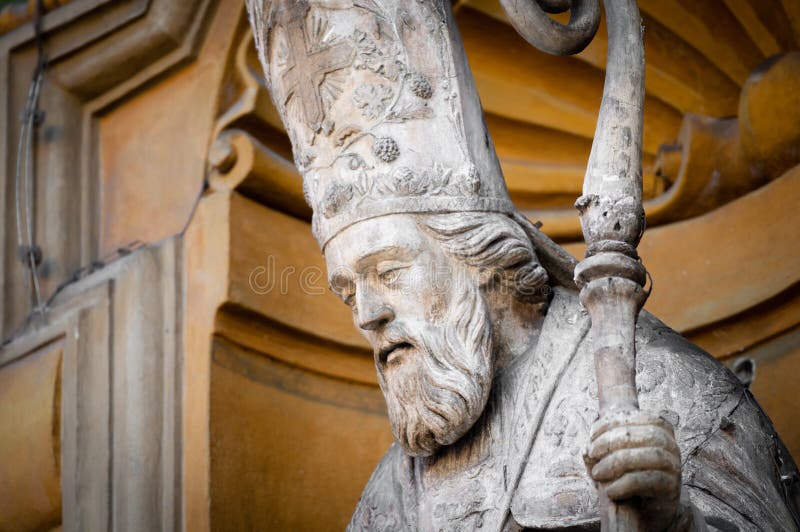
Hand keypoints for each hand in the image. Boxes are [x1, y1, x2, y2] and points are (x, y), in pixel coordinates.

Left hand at [583, 410, 681, 530]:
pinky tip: (610, 491)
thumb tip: (586, 449)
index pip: (636, 417)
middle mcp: (670, 445)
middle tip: (592, 454)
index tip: (591, 435)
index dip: (610, 423)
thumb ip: (597, 448)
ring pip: (651, 455)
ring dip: (616, 462)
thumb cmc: (622, 476)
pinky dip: (623, 484)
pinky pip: (647, 481)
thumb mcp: (607, 457)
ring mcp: (673, 466)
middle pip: (644, 433)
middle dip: (612, 441)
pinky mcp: (670, 488)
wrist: (642, 511)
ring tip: (597, 473)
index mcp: (657, 428)